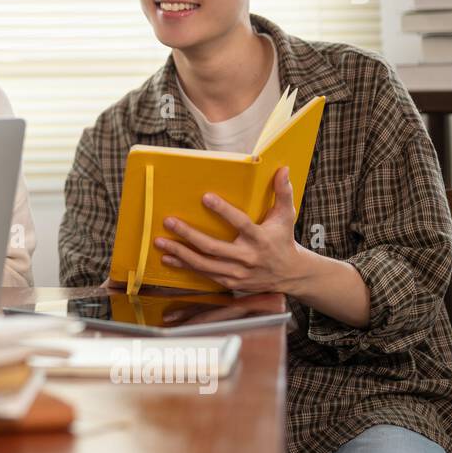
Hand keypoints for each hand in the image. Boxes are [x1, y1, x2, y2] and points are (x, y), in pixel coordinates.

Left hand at [153, 166, 307, 293]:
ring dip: (180, 253)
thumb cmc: (283, 239)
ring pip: (204, 263)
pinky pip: (204, 274)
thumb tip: (283, 170)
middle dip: (189, 234)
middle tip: (169, 222)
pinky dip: (184, 266)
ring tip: (161, 242)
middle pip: (213, 247)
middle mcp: (247, 257)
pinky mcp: (230, 282)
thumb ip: (283, 193)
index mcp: (261, 238)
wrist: (290, 274)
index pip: (241, 223)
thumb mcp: (286, 216)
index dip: (224, 211)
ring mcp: (238, 272)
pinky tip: (168, 258)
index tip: (205, 197)